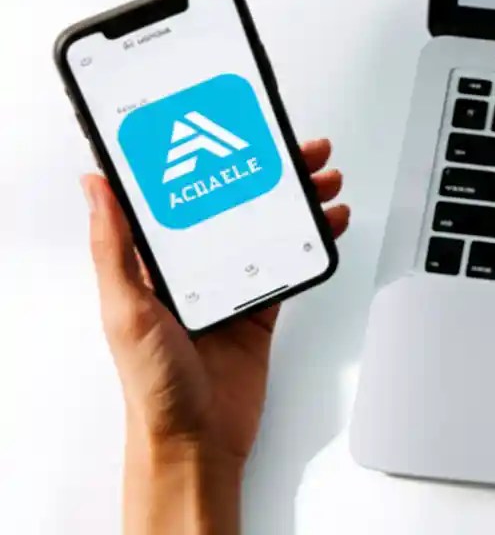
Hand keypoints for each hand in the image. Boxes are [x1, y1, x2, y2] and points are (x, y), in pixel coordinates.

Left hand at [82, 138, 349, 534]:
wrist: (197, 438)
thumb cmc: (153, 385)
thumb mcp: (125, 308)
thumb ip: (114, 247)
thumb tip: (94, 186)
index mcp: (154, 261)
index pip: (185, 193)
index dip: (213, 157)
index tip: (237, 130)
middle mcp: (192, 268)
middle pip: (237, 202)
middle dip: (272, 173)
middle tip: (301, 152)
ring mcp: (229, 286)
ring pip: (269, 226)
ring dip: (298, 202)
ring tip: (324, 183)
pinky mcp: (259, 308)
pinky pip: (289, 264)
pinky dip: (311, 242)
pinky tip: (326, 226)